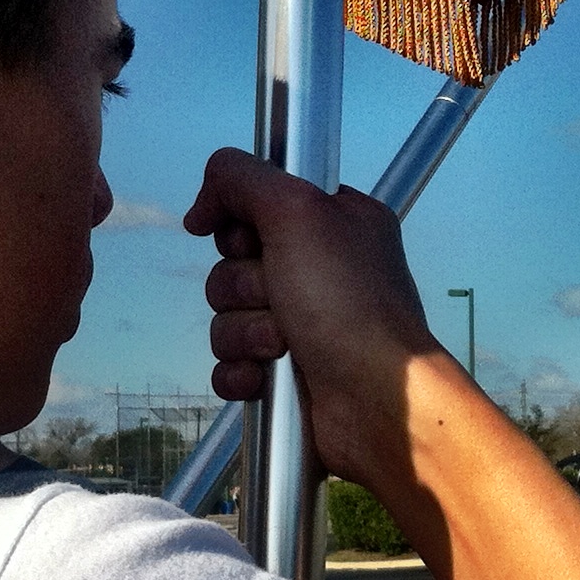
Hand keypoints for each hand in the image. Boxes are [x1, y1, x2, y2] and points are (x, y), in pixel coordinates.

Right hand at [181, 148, 444, 483]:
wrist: (375, 401)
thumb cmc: (350, 304)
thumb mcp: (298, 210)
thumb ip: (243, 179)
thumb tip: (204, 203)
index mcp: (335, 223)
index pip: (257, 205)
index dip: (241, 225)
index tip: (252, 240)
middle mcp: (320, 271)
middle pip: (233, 263)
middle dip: (244, 285)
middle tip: (280, 298)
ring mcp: (302, 325)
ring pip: (226, 315)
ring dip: (243, 331)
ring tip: (283, 344)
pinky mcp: (283, 374)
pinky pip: (228, 364)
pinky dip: (239, 371)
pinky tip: (265, 378)